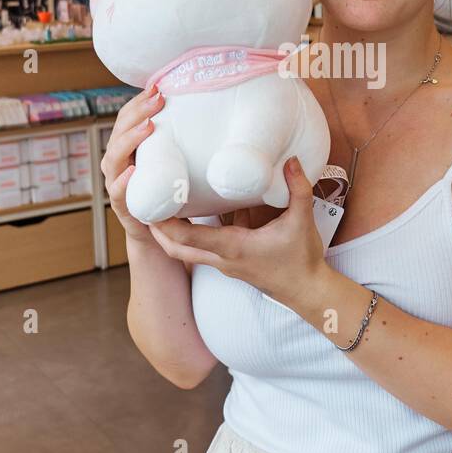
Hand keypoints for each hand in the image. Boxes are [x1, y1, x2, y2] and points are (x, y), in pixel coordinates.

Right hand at [100, 84, 163, 245]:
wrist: (159, 233)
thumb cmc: (168, 192)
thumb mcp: (173, 162)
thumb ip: (179, 142)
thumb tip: (209, 111)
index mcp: (128, 148)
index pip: (127, 117)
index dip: (139, 101)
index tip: (157, 86)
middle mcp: (118, 163)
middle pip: (119, 131)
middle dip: (137, 113)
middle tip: (157, 99)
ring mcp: (117, 184)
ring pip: (113, 158)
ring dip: (129, 140)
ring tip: (148, 127)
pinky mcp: (124, 207)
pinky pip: (119, 193)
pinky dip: (124, 182)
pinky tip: (133, 171)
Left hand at [149, 157, 326, 306]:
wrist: (307, 292)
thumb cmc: (302, 261)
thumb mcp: (302, 221)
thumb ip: (297, 188)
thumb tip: (291, 160)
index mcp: (233, 247)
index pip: (188, 237)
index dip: (165, 222)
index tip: (151, 202)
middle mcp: (222, 258)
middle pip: (175, 249)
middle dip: (156, 229)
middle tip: (144, 203)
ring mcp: (224, 264)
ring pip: (184, 252)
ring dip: (168, 234)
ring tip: (158, 208)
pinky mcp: (230, 264)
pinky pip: (200, 251)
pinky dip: (189, 236)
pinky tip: (193, 215)